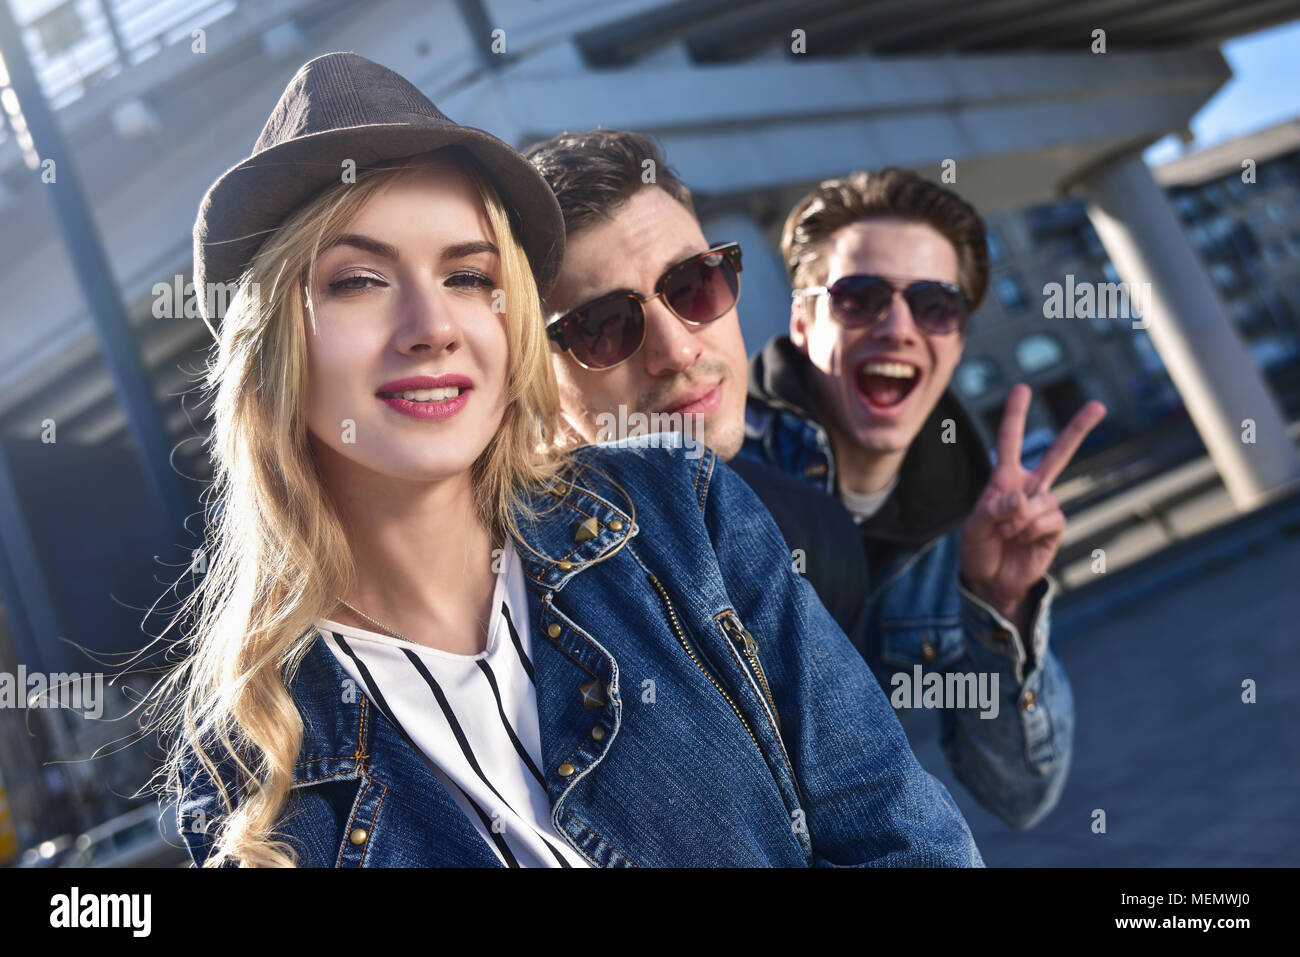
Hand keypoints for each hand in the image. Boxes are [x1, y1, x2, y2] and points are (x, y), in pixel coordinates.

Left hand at [960, 384, 1106, 627]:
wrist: (991, 582)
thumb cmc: (978, 550)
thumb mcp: (974, 527)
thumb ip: (994, 508)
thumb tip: (1023, 498)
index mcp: (1004, 479)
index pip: (1010, 441)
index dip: (1016, 415)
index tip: (1023, 387)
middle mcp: (1029, 487)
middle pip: (1058, 453)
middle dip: (1079, 429)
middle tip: (1099, 405)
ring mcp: (1045, 506)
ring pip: (1043, 499)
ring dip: (1021, 519)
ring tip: (1008, 533)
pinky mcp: (1056, 527)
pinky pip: (1050, 518)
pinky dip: (1032, 529)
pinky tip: (1023, 540)